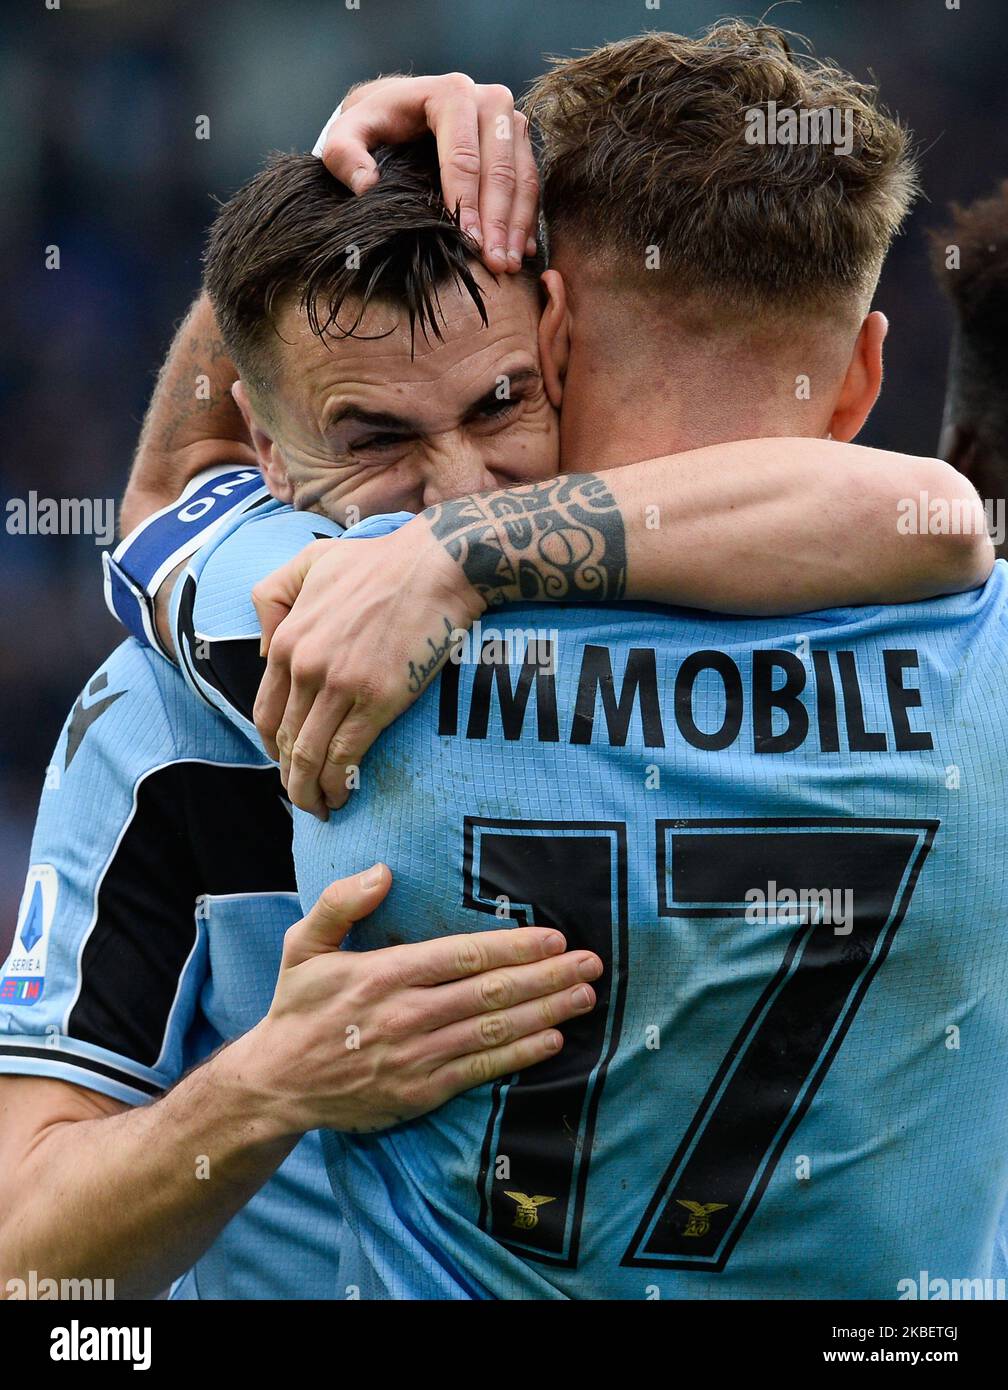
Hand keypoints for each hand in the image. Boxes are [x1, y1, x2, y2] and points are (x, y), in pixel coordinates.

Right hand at [238, 864, 601, 1133]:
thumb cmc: (297, 1007)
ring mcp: (416, 1057)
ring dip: (546, 1012)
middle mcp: (406, 1015)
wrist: (276, 1084)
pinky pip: (481, 1069)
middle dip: (547, 976)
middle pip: (490, 992)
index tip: (553, 936)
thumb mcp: (302, 945)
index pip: (462, 956)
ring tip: (584, 996)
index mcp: (383, 975)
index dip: (513, 947)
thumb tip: (383, 870)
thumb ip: (339, 903)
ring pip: (494, 1030)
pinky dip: (520, 1054)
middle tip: (591, 963)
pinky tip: (552, 1039)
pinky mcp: (421, 1092)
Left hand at [251, 514, 483, 813]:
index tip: (284, 763)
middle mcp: (306, 667)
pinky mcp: (378, 701)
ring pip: (310, 755)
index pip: (266, 711)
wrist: (435, 566)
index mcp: (287, 640)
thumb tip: (264, 648)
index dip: (272, 747)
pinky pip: (346, 755)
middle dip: (290, 777)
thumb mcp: (309, 562)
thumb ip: (272, 597)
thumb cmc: (379, 562)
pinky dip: (338, 783)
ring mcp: (340, 686)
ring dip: (308, 790)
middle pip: (286, 740)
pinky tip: (342, 797)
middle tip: (302, 796)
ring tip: (318, 807)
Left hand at [318, 74, 538, 273]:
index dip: (467, 204)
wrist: (401, 106)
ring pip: (522, 176)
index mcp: (451, 94)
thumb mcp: (347, 134)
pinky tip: (520, 251)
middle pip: (499, 169)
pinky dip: (526, 218)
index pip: (464, 156)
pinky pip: (530, 181)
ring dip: (517, 226)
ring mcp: (509, 119)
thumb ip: (344, 155)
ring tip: (508, 265)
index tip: (468, 244)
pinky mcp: (519, 139)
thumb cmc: (375, 123)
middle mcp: (489, 99)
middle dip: (497, 222)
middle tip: (495, 265)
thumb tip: (367, 185)